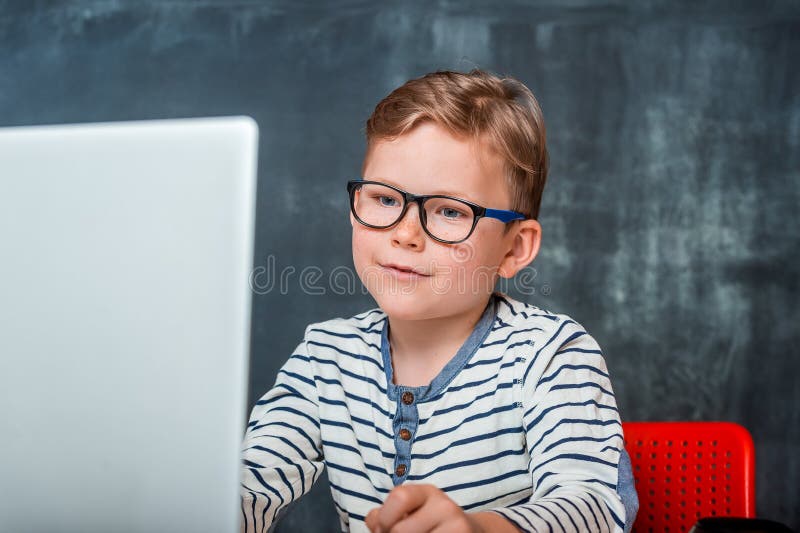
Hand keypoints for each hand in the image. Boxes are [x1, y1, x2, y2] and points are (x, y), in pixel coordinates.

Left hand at [365, 483, 481, 532]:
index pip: (399, 497)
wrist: (472, 532)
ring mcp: (456, 525)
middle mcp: (444, 505)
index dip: (384, 518)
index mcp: (427, 492)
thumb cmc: (431, 525)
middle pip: (401, 530)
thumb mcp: (412, 512)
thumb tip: (373, 521)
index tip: (382, 529)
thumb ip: (386, 514)